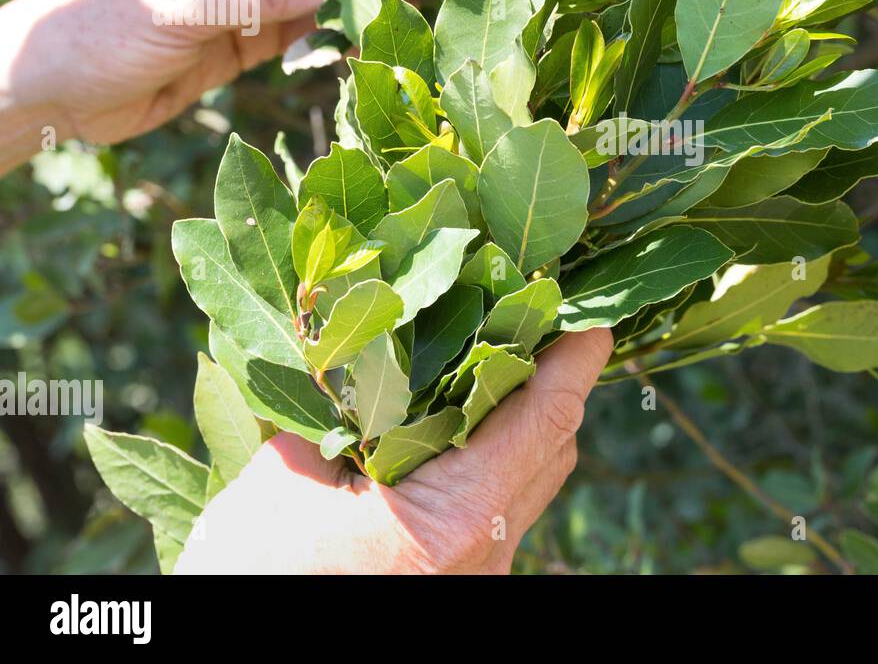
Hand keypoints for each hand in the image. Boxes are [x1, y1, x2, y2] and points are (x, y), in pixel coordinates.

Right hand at [174, 328, 612, 573]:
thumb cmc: (258, 579)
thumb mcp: (281, 484)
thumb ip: (326, 415)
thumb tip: (350, 360)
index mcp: (458, 517)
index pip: (546, 421)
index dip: (576, 363)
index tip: (593, 319)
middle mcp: (485, 553)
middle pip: (551, 453)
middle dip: (551, 386)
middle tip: (532, 328)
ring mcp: (474, 575)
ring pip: (523, 486)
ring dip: (515, 426)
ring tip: (482, 369)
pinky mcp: (451, 584)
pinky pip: (492, 514)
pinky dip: (484, 464)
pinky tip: (438, 435)